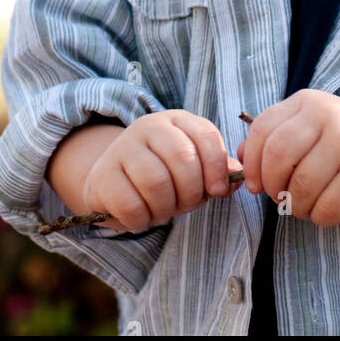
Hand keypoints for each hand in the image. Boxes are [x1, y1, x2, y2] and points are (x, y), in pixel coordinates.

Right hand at [81, 110, 241, 232]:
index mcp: (177, 120)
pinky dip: (142, 219)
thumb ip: (217, 171)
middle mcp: (148, 126)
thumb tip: (237, 174)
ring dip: (166, 208)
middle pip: (183, 159)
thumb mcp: (194, 170)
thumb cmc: (163, 176)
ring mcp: (122, 147)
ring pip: (157, 182)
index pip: (206, 136)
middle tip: (184, 205)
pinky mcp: (102, 175)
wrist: (113, 184)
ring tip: (162, 210)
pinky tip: (142, 215)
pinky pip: (131, 204)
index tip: (217, 191)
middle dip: (191, 193)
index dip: (217, 168)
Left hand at [236, 90, 339, 226]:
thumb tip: (238, 156)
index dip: (251, 164)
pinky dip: (320, 217)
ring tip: (306, 205)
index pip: (262, 131)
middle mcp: (326, 115)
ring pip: (301, 187)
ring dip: (297, 207)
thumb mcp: (309, 128)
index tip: (256, 184)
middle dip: (273, 187)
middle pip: (277, 157)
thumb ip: (274, 138)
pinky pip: (327, 207)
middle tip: (281, 198)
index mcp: (306, 102)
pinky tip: (328, 209)